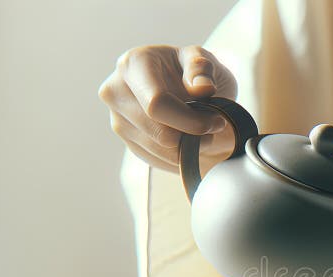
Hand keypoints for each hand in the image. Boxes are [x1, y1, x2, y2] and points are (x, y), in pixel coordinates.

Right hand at [99, 45, 237, 171]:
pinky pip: (157, 160)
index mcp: (133, 64)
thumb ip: (202, 69)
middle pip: (159, 133)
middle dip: (194, 137)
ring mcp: (118, 119)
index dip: (191, 120)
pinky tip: (192, 140)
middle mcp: (116, 92)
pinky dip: (181, 156)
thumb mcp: (204, 60)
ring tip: (206, 133)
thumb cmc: (193, 72)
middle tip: (214, 128)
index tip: (216, 121)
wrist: (184, 86)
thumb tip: (203, 87)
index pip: (157, 104)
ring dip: (190, 149)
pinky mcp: (127, 141)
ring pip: (160, 151)